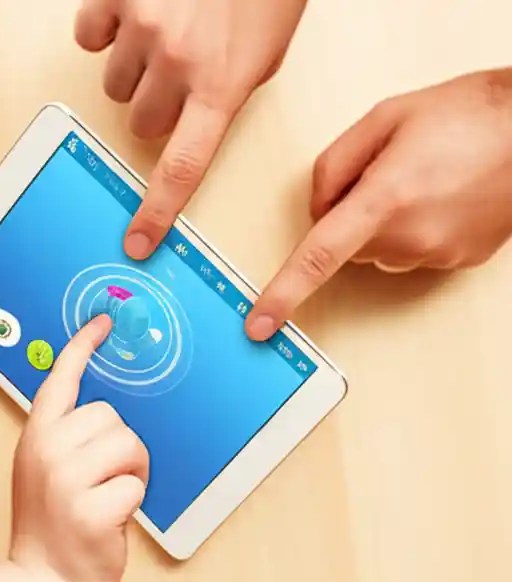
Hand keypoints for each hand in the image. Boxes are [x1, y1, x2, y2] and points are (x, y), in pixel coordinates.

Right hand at [11, 315, 149, 581]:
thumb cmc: (52, 527)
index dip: (82, 347)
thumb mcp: (43, 471)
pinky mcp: (91, 508)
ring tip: (108, 499)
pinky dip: (132, 506)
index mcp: (35, 437)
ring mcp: (66, 479)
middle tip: (104, 482)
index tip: (103, 322)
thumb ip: (64, 439)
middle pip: (112, 417)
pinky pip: (136, 486)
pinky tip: (110, 522)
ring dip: (131, 474)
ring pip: (130, 446)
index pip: (60, 380)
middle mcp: (47, 451)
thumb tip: (105, 417)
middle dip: (121, 448)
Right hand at [75, 0, 307, 258]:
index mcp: (222, 84)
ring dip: (133, 65)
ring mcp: (142, 29)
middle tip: (177, 74)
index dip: (157, 210)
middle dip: (155, 105)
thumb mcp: (264, 51)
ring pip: (114, 81)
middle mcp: (177, 62)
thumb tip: (187, 122)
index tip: (138, 241)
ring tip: (165, 30)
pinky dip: (107, 27)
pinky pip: (91, 35)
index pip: (183, 167)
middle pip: (140, 121)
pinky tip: (135, 9)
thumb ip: (224, 93)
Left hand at [247, 68, 511, 339]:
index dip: (283, 294)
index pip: (317, 257)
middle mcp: (409, 236)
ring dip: (388, 222)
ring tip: (428, 178)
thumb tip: (317, 211)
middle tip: (391, 171)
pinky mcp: (460, 261)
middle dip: (353, 216)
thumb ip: (332, 168)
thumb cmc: (465, 114)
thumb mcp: (382, 120)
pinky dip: (419, 228)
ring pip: (381, 250)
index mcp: (383, 200)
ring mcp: (438, 253)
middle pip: (347, 245)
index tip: (259, 324)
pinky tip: (446, 195)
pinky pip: (416, 251)